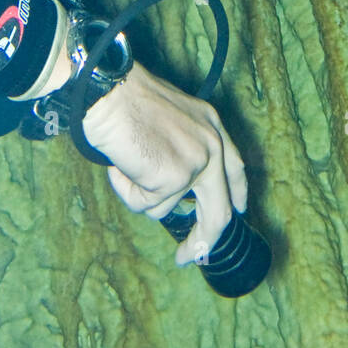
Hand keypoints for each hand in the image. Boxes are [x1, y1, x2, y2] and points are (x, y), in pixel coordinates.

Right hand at [79, 61, 248, 267]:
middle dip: (202, 239)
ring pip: (166, 209)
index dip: (236, 195)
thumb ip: (182, 148)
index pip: (235, 168)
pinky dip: (127, 190)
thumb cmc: (126, 98)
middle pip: (219, 211)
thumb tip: (175, 187)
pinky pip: (144, 204)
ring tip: (126, 161)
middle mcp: (212, 145)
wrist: (110, 90)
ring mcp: (196, 163)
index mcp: (212, 125)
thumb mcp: (169, 118)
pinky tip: (121, 163)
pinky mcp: (174, 179)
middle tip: (186, 256)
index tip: (237, 212)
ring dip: (139, 193)